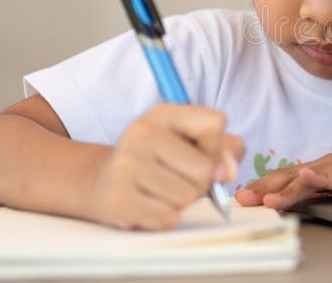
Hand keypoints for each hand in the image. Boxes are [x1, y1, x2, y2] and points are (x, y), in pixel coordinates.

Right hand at [85, 104, 244, 229]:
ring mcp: (127, 165)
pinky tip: (147, 204)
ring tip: (160, 190)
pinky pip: (168, 218)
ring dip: (182, 201)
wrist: (103, 182)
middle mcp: (141, 132)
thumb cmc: (161, 161)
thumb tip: (228, 173)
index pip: (215, 122)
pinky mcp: (119, 199)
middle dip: (200, 182)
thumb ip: (227, 149)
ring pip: (188, 197)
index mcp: (163, 113)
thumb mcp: (193, 142)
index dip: (216, 146)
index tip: (197, 151)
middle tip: (176, 177)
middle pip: (205, 169)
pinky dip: (164, 217)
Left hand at [235, 144, 331, 210]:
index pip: (287, 176)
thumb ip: (324, 191)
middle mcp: (330, 163)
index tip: (241, 196)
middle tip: (240, 199)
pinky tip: (308, 177)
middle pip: (290, 175)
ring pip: (310, 178)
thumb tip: (300, 201)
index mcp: (324, 167)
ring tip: (265, 197)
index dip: (263, 184)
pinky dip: (322, 177)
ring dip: (285, 187)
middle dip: (264, 187)